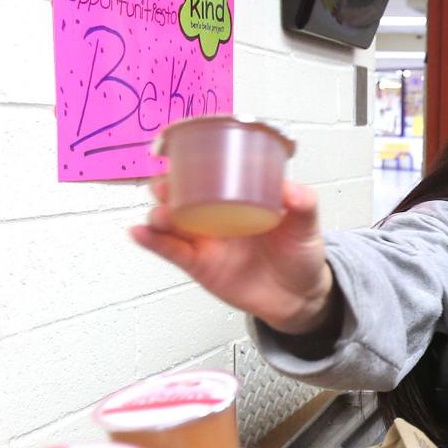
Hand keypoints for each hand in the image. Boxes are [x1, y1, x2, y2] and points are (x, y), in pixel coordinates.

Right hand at [130, 179, 334, 334]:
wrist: (299, 297)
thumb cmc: (300, 254)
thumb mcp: (307, 224)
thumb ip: (302, 204)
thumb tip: (290, 190)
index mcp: (238, 196)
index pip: (208, 172)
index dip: (191, 161)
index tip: (179, 151)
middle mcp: (216, 214)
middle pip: (181, 194)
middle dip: (167, 186)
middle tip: (165, 185)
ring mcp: (204, 239)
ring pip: (170, 221)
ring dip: (158, 214)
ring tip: (160, 215)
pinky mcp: (198, 264)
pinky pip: (170, 251)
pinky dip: (152, 242)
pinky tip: (140, 233)